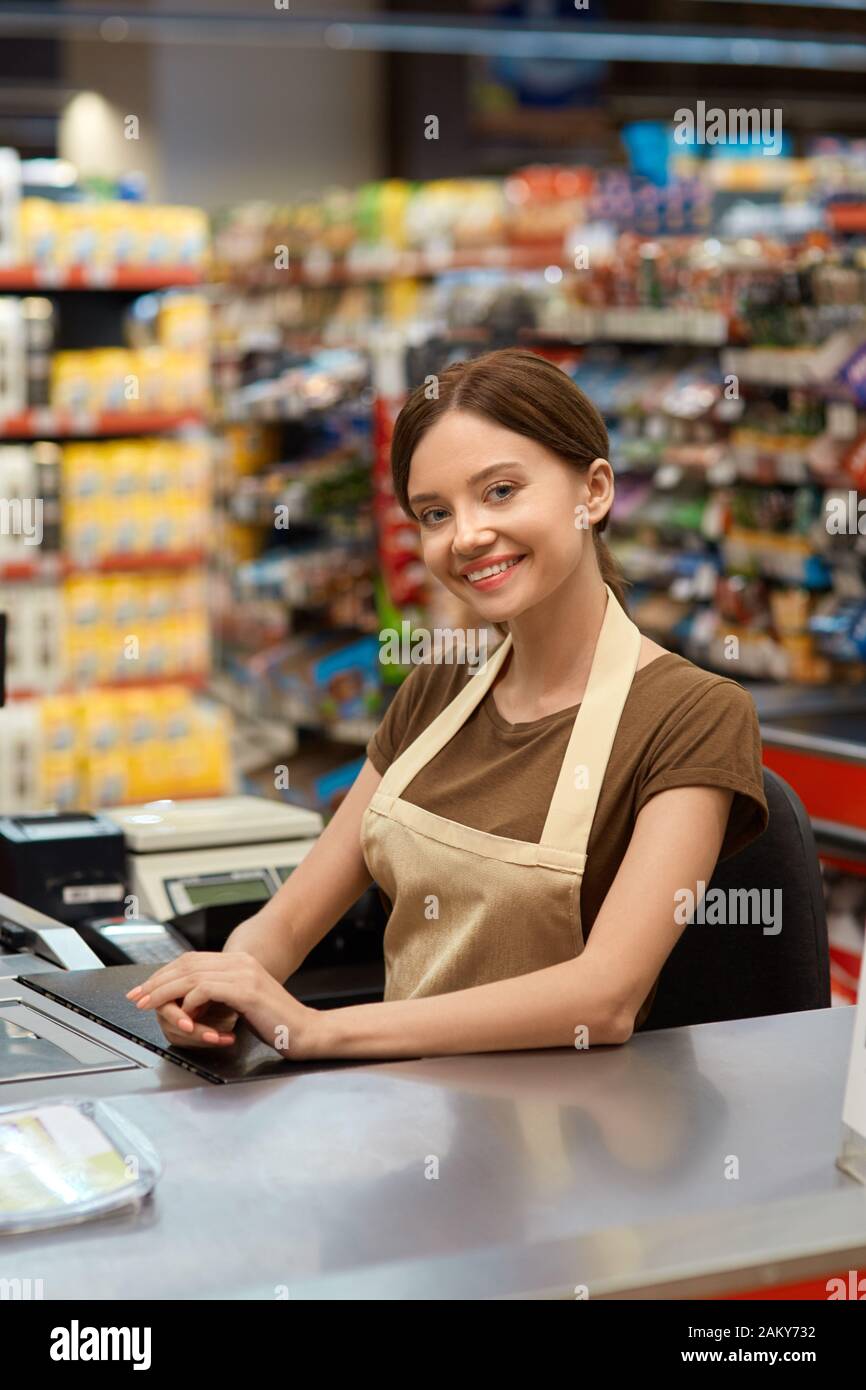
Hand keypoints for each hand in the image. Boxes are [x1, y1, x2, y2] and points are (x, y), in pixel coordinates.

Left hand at [125, 951, 319, 1058]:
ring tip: (148, 1004)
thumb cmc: (275, 1023)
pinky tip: (184, 1014)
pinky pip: (205, 989)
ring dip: (165, 991)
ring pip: (191, 975)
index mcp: (239, 962)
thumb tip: (190, 1000)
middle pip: (187, 964)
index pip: (191, 960)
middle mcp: (241, 962)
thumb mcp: (243, 1004)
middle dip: (156, 981)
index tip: (145, 989)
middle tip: (137, 996)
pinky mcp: (246, 991)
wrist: (305, 1032)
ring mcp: (244, 974)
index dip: (164, 974)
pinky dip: (189, 1001)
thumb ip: (221, 996)